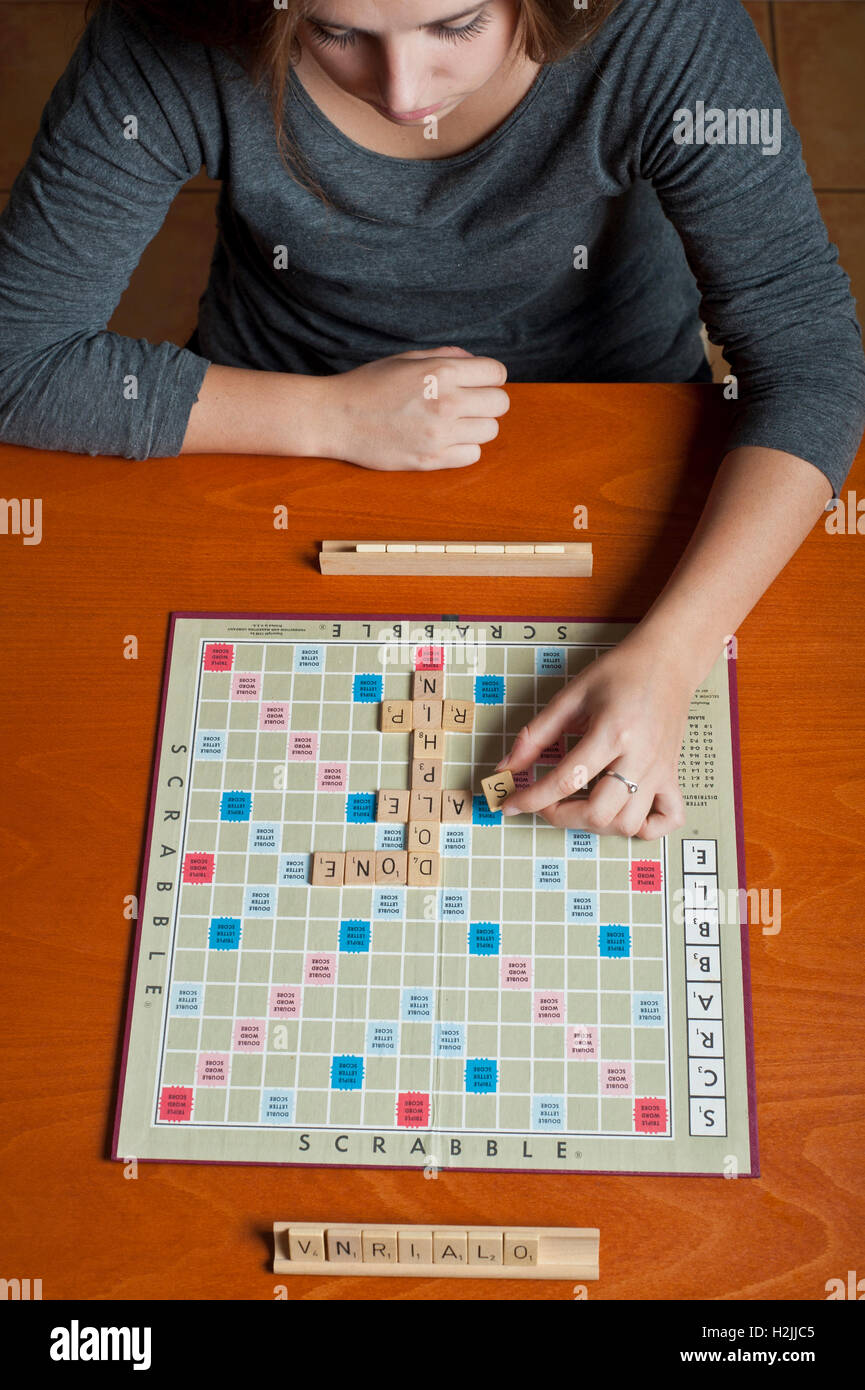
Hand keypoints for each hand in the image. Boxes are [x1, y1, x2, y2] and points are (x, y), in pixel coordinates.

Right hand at [319, 346, 509, 470]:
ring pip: (490, 431)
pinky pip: (473, 455)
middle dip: (488, 401)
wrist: (335, 418)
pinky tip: (445, 440)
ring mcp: (439, 434)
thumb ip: (446, 356)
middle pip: (500, 404)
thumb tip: (475, 363)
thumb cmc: (369, 385)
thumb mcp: (407, 358)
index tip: (477, 381)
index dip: (490, 376)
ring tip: (454, 422)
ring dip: (476, 426)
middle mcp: (446, 403)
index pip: (496, 373)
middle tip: (468, 402)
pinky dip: (464, 448)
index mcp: (441, 371)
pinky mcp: (431, 460)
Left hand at [497, 634, 693, 838]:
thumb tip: (508, 765)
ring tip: (578, 805)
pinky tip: (623, 812)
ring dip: (596, 825)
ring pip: (628, 824)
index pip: (567, 780)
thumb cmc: (621, 672)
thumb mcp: (572, 695)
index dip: (532, 799)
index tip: (511, 805)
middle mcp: (640, 757)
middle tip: (544, 803)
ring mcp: (661, 771)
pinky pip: (669, 819)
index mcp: (613, 732)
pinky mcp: (673, 775)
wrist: (667, 661)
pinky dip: (645, 828)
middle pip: (598, 813)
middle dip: (561, 817)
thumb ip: (537, 733)